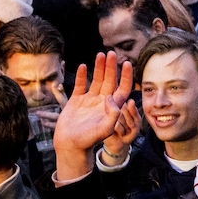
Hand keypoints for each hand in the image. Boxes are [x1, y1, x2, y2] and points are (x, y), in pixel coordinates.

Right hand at [52, 53, 135, 181]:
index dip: (126, 76)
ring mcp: (89, 101)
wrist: (70, 146)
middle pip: (109, 80)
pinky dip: (81, 76)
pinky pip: (80, 85)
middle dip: (111, 67)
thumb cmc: (88, 140)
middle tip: (112, 53)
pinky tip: (83, 66)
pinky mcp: (76, 101)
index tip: (127, 63)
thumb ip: (112, 114)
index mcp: (112, 108)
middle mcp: (102, 102)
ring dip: (99, 68)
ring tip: (100, 54)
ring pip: (96, 80)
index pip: (122, 88)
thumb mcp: (105, 129)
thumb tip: (111, 97)